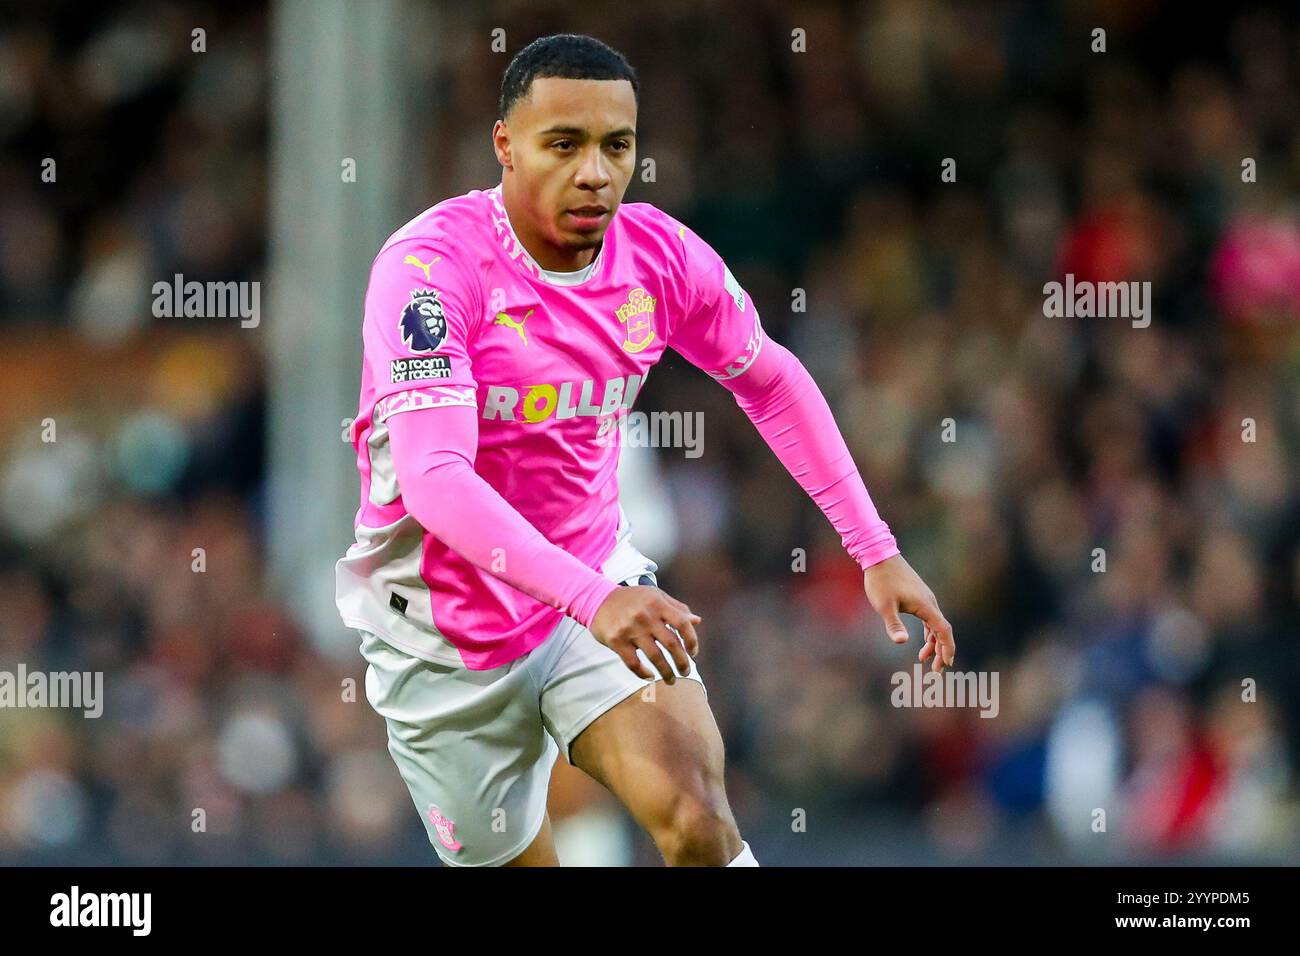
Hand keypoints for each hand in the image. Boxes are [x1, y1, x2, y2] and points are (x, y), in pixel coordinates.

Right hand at [589, 585, 700, 683]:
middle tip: (686, 671)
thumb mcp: (656, 596)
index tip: (693, 652)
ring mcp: (630, 630)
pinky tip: (650, 677)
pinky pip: (633, 663)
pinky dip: (643, 673)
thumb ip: (677, 608)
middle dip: (682, 662)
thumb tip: (697, 620)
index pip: (683, 624)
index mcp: (658, 604)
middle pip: (671, 644)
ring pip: (655, 657)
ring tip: (671, 680)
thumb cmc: (632, 598)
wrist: (597, 599)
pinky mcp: (617, 641)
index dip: (692, 640)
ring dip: (666, 672)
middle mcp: (646, 617)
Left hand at [863, 555, 955, 672]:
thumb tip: (902, 642)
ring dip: (934, 643)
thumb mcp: (885, 606)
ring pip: (936, 625)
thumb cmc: (881, 581)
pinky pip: (930, 618)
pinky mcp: (919, 596)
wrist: (880, 556)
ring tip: (923, 659)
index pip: (943, 631)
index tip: (947, 664)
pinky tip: (923, 641)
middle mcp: (930, 602)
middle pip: (942, 630)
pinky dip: (929, 632)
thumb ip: (894, 624)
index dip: (947, 648)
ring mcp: (925, 599)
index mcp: (926, 606)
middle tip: (936, 670)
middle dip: (941, 651)